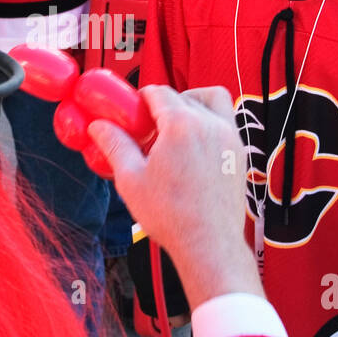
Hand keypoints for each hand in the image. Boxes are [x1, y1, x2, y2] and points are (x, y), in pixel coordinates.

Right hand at [87, 84, 261, 307]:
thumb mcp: (131, 179)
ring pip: (213, 100)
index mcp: (181, 124)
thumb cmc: (171, 215)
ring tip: (175, 130)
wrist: (209, 244)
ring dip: (193, 104)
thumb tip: (98, 127)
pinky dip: (209, 123)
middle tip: (149, 127)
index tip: (133, 113)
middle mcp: (210, 124)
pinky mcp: (240, 154)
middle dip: (164, 104)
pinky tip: (193, 149)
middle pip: (184, 96)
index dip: (142, 99)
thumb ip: (114, 145)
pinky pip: (226, 122)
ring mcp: (230, 137)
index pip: (159, 92)